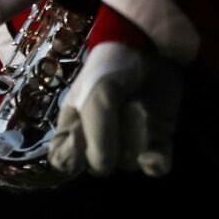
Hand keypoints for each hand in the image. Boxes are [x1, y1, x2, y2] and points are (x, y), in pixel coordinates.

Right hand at [48, 41, 181, 177]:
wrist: (151, 51)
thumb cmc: (111, 71)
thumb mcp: (96, 98)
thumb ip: (96, 135)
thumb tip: (103, 167)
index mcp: (72, 129)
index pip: (62, 160)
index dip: (70, 157)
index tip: (79, 138)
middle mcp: (98, 142)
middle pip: (99, 166)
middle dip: (109, 143)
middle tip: (115, 111)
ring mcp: (128, 143)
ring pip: (129, 163)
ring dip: (135, 137)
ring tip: (137, 107)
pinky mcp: (155, 143)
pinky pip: (155, 167)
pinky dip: (155, 164)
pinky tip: (155, 156)